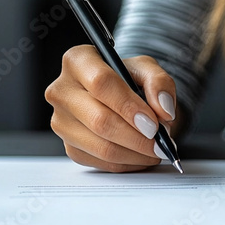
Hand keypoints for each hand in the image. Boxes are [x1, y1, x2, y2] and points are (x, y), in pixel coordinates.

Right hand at [45, 45, 177, 171]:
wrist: (116, 95)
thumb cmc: (127, 78)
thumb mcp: (146, 69)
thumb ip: (159, 83)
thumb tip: (164, 110)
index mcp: (78, 61)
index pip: (101, 84)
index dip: (129, 106)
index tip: (153, 123)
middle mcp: (62, 91)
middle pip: (99, 120)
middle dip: (137, 138)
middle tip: (161, 144)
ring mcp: (61, 121)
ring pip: (101, 147)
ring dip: (136, 154)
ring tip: (156, 150)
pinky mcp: (68, 145)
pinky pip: (100, 162)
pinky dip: (127, 163)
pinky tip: (141, 155)